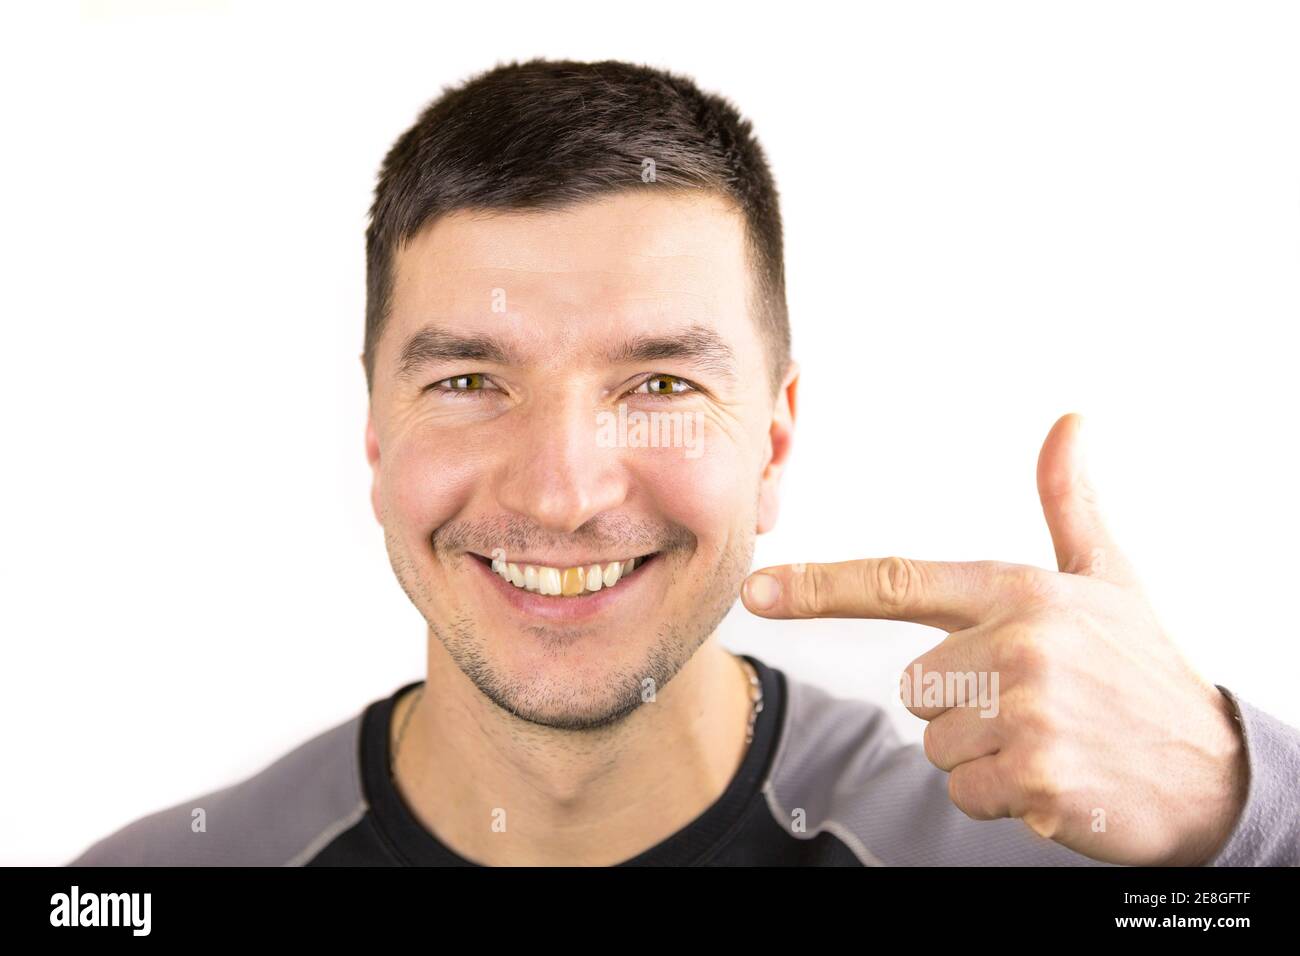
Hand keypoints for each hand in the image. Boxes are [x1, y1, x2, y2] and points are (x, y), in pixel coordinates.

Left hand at [741, 413, 1247, 864]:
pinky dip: (1003, 798)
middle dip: (961, 706)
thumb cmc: (1144, 669)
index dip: (819, 586)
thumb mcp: (1109, 578)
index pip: (898, 581)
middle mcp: (1020, 643)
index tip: (757, 591)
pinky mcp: (1037, 776)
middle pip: (914, 687)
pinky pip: (966, 792)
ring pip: (936, 744)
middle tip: (1034, 704)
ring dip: (983, 755)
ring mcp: (1029, 711)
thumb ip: (1069, 504)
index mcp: (1022, 590)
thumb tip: (1070, 421)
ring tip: (1050, 740)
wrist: (1214, 771)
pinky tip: (1056, 780)